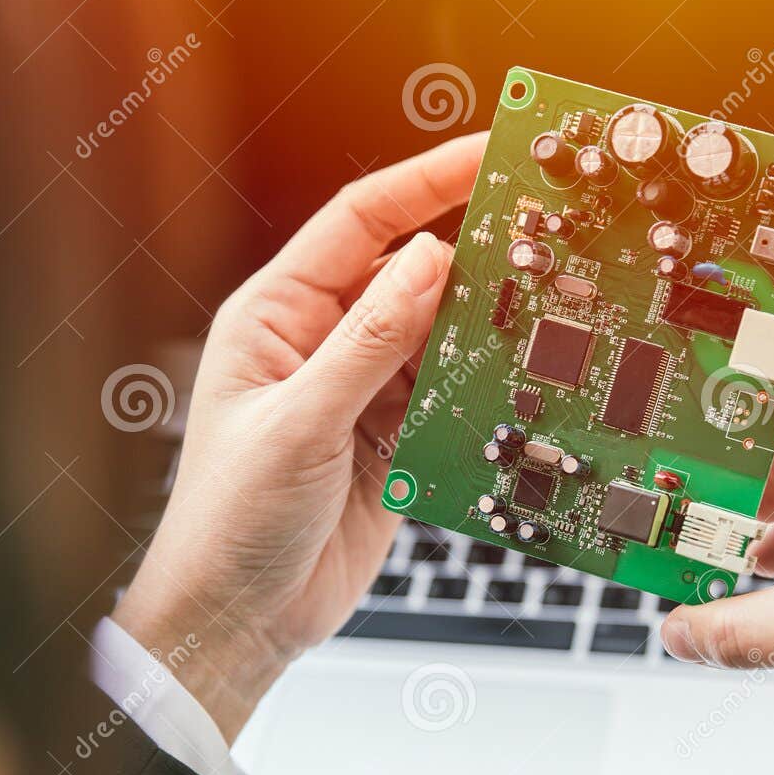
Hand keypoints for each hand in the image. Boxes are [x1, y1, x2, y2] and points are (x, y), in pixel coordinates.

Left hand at [113, 134, 485, 740]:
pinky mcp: (392, 443)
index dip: (427, 181)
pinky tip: (518, 376)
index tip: (490, 153)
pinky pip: (448, 397)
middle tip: (541, 227)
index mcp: (276, 316)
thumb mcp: (298, 424)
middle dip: (473, 249)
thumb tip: (427, 262)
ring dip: (486, 322)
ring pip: (438, 336)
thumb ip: (367, 344)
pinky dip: (483, 386)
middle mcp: (320, 344)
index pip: (360, 222)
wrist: (240, 621)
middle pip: (410, 273)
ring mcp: (360, 394)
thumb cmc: (227, 524)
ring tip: (546, 300)